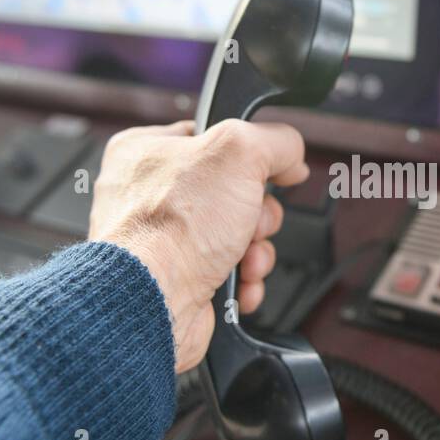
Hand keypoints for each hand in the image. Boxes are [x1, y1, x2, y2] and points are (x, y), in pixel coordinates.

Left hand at [88, 119, 308, 371]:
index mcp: (148, 150)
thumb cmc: (172, 229)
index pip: (214, 137)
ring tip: (245, 258)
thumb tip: (291, 156)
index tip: (270, 170)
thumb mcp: (239, 152)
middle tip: (252, 221)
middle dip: (258, 214)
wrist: (153, 301)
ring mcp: (162, 239)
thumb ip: (275, 141)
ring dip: (256, 250)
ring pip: (236, 234)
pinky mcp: (177, 278)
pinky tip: (238, 281)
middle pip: (234, 191)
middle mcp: (149, 194)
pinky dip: (242, 280)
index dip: (250, 156)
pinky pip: (227, 272)